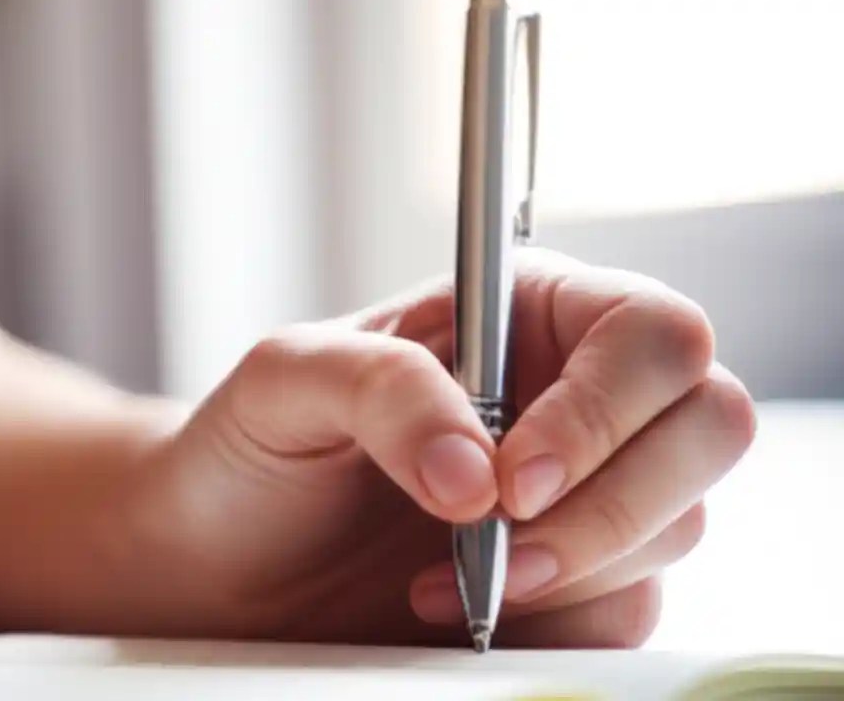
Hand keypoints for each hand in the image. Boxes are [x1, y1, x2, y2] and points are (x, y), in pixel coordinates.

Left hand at [133, 249, 754, 646]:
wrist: (227, 557)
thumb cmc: (254, 445)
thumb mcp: (287, 380)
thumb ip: (382, 390)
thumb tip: (477, 472)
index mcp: (526, 313)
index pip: (650, 333)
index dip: (605, 409)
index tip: (511, 481)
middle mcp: (575, 395)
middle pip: (709, 424)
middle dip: (615, 500)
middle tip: (499, 541)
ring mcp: (587, 491)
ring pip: (678, 526)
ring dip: (571, 569)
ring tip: (442, 582)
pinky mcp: (578, 579)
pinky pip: (630, 610)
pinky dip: (553, 623)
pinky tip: (455, 612)